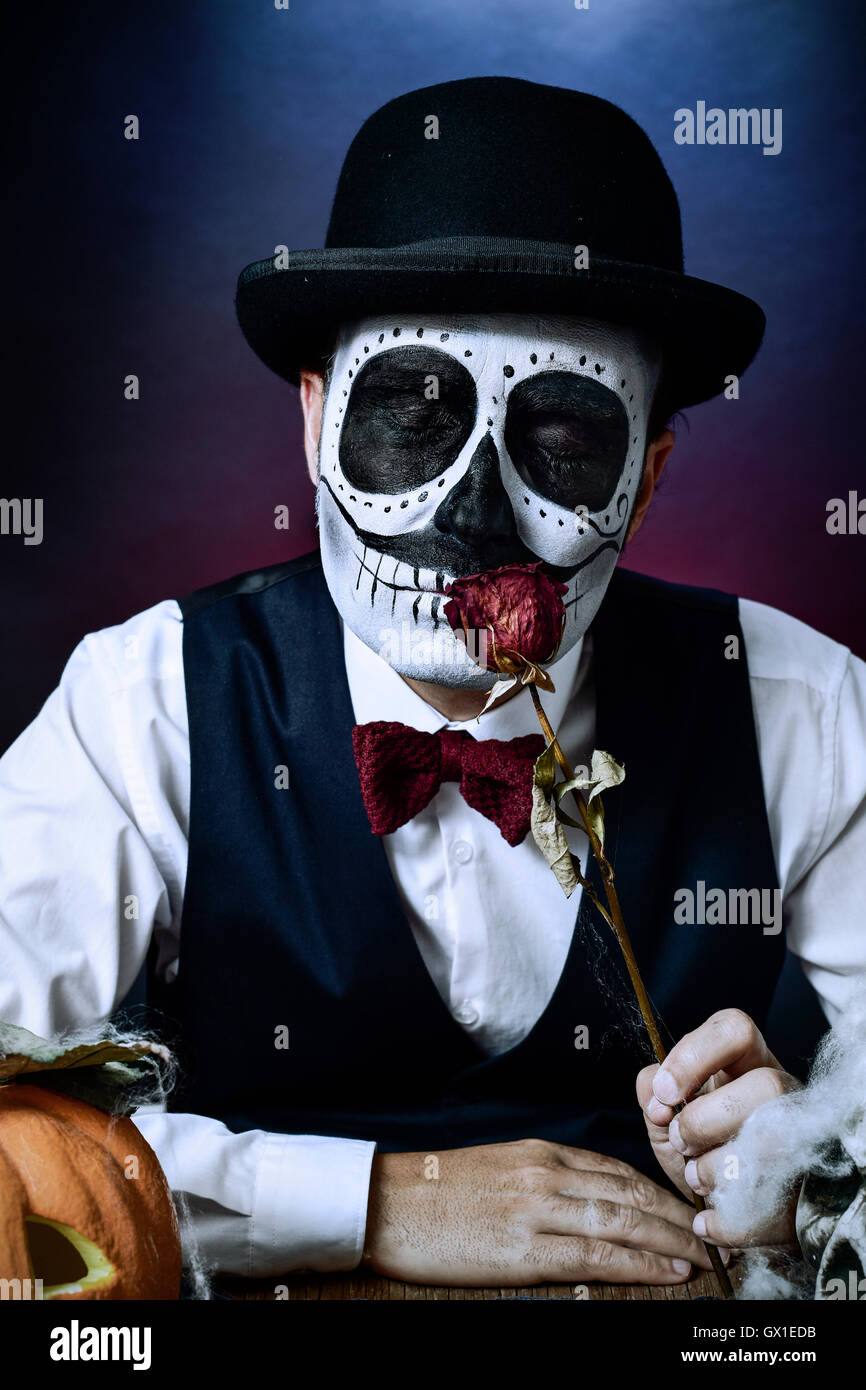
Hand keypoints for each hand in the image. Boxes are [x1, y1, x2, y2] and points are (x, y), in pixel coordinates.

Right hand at [361, 1137, 724, 1285]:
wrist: (387, 1204)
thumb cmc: (438, 1192)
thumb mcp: (498, 1166)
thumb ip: (542, 1177)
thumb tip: (588, 1198)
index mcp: (539, 1151)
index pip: (616, 1170)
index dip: (659, 1192)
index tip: (686, 1208)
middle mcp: (545, 1173)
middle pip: (630, 1194)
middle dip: (677, 1215)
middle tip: (713, 1232)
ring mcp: (537, 1209)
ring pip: (623, 1222)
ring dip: (671, 1240)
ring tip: (703, 1255)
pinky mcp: (524, 1248)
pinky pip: (595, 1256)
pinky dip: (639, 1264)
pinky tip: (667, 1272)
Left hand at [636, 1008, 801, 1248]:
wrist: (729, 1207)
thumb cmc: (699, 1149)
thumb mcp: (667, 1119)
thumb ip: (653, 1094)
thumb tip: (653, 1088)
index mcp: (746, 1063)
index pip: (735, 1030)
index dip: (694, 1056)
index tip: (664, 1094)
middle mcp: (783, 1092)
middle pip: (766, 1084)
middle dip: (706, 1120)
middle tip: (680, 1142)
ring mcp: (803, 1139)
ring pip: (774, 1139)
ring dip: (717, 1167)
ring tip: (695, 1177)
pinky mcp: (807, 1193)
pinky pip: (775, 1205)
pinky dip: (729, 1219)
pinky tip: (707, 1218)